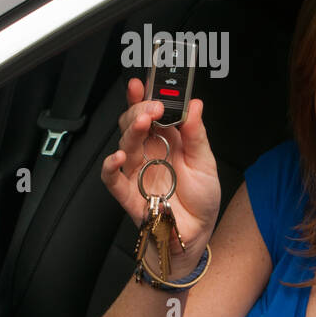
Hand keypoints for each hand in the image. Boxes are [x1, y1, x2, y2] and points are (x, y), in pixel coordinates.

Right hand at [101, 79, 220, 253]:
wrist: (196, 233)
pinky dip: (110, 166)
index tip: (145, 83)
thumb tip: (195, 104)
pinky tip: (117, 156)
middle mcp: (148, 151)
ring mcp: (136, 171)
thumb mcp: (205, 162)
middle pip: (133, 122)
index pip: (150, 111)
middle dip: (140, 109)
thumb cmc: (200, 198)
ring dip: (130, 130)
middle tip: (153, 106)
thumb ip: (197, 133)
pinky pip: (112, 178)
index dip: (144, 96)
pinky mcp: (128, 193)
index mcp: (166, 139)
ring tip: (142, 121)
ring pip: (124, 143)